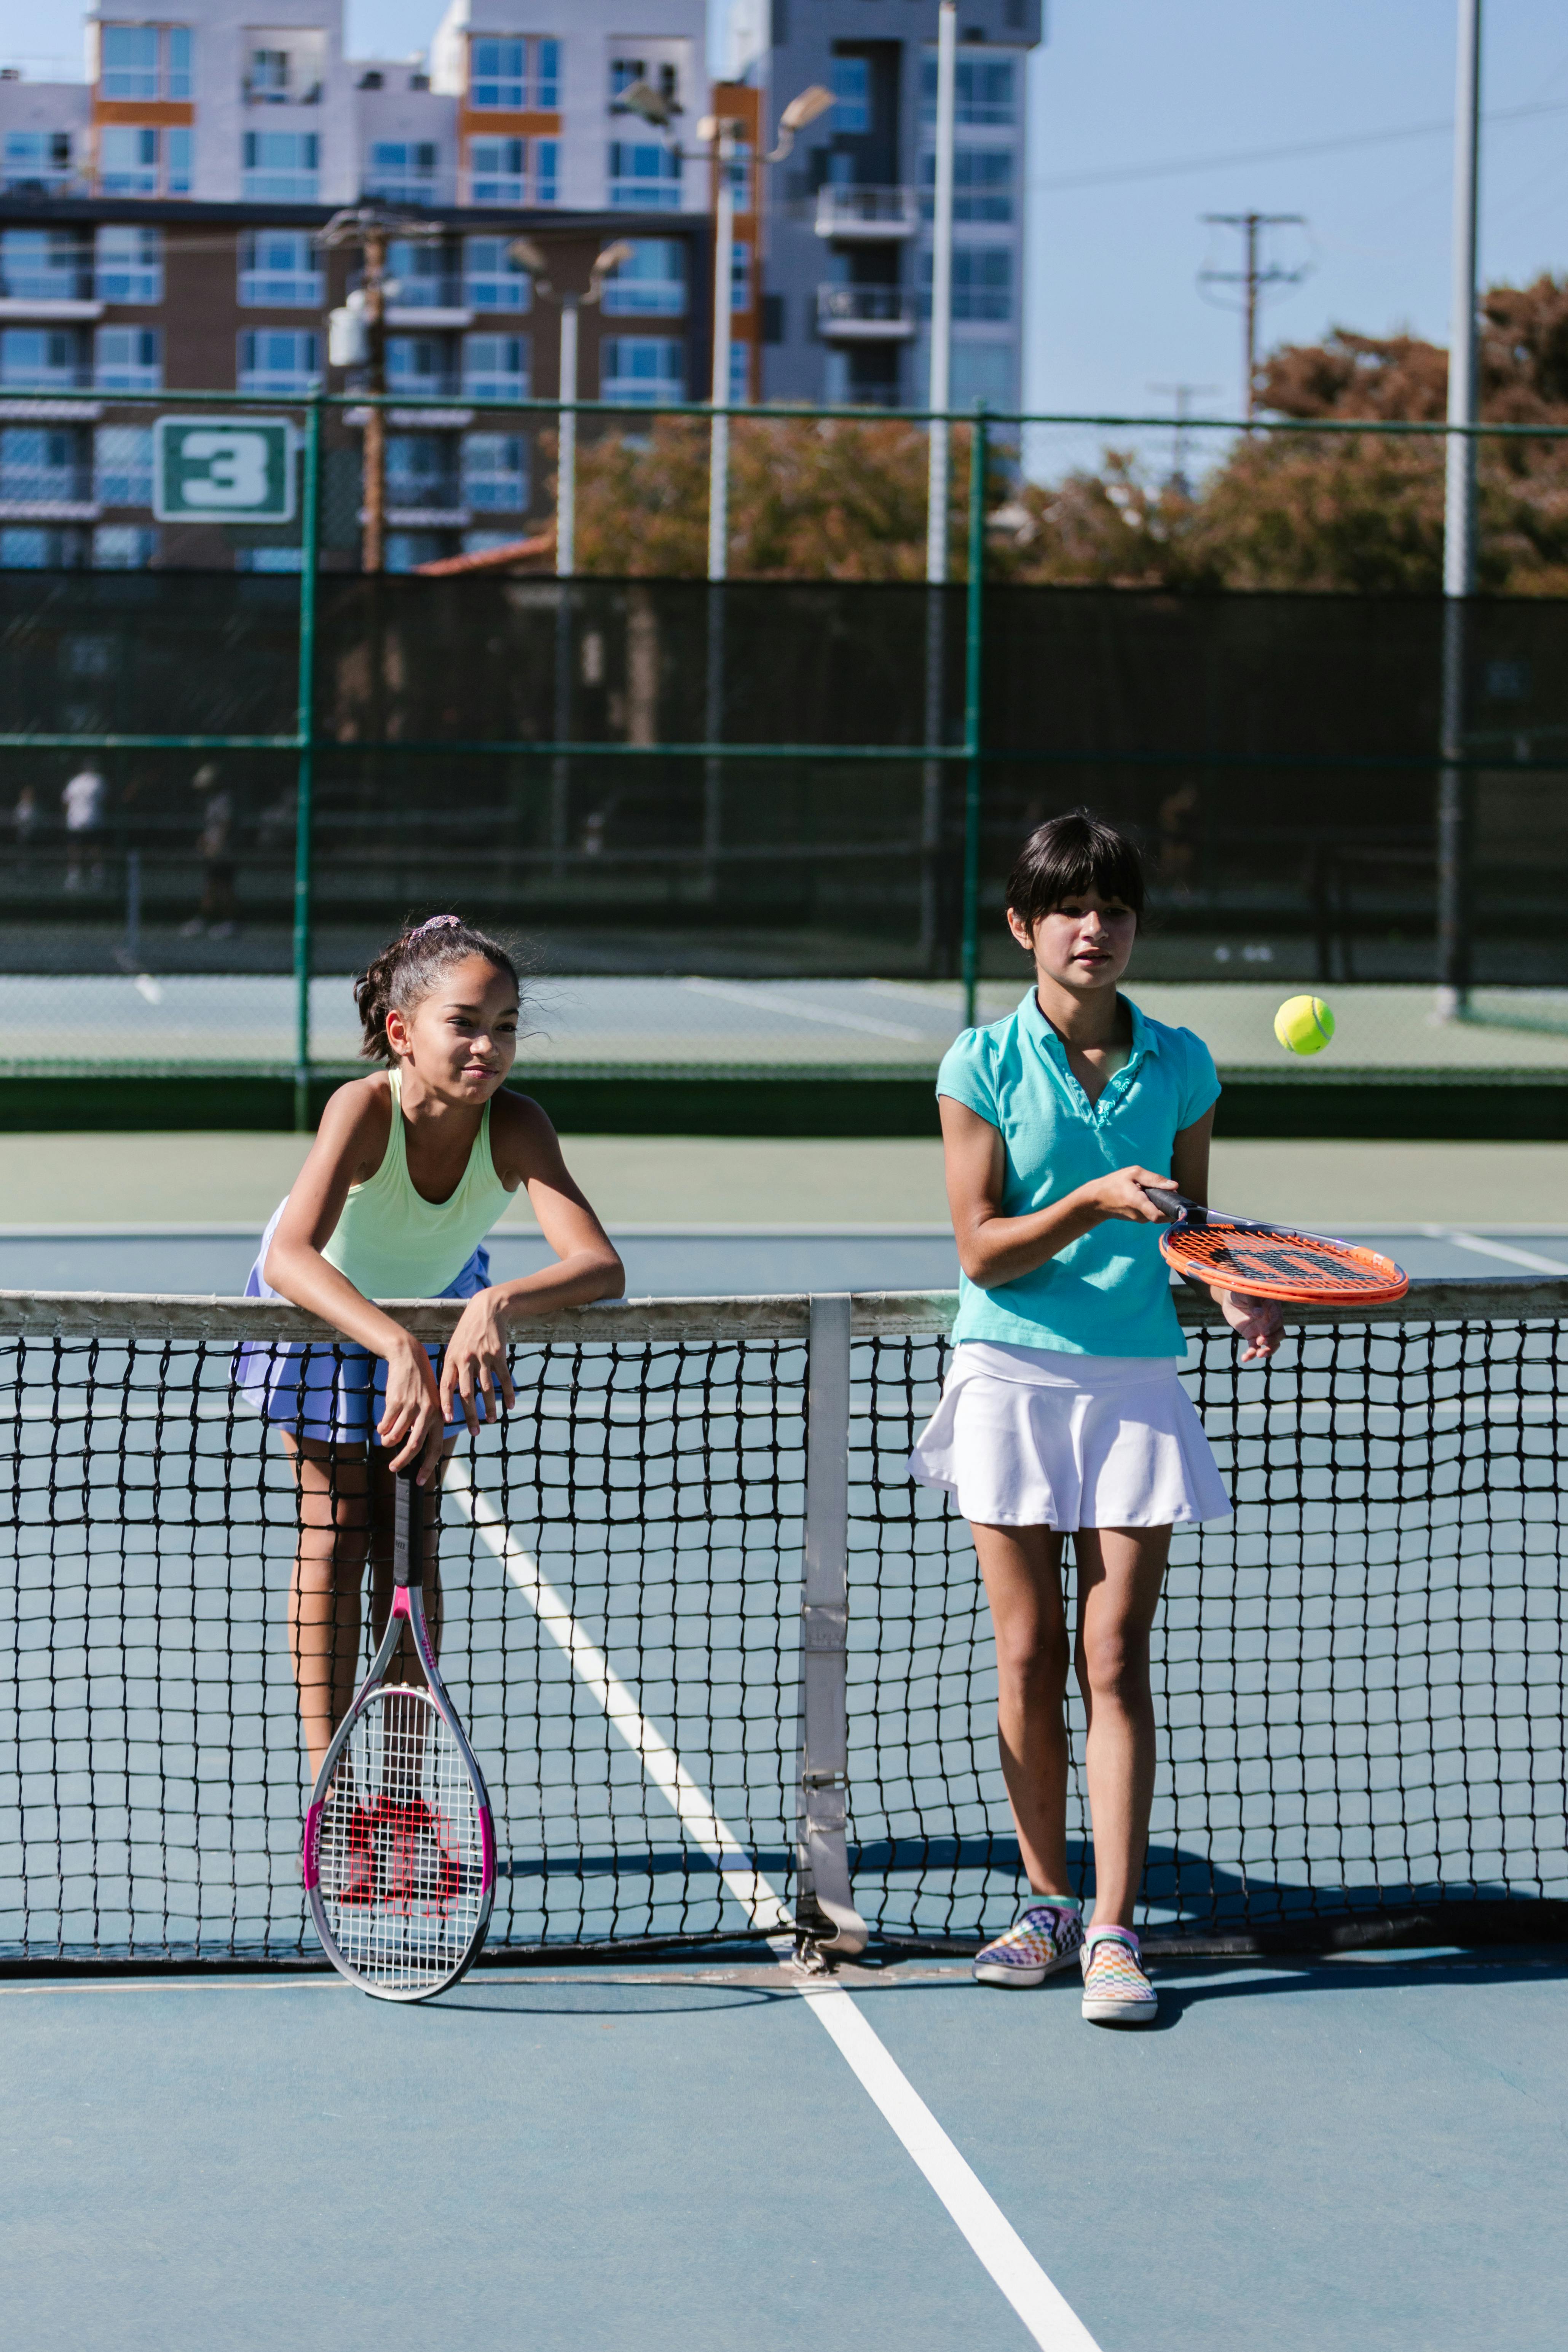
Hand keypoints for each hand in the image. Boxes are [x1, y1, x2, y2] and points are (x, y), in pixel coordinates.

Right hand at [376, 1336, 445, 1479]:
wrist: (409, 1358)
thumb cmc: (419, 1385)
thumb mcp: (429, 1403)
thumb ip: (424, 1424)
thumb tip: (412, 1447)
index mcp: (438, 1416)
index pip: (435, 1447)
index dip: (427, 1466)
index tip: (419, 1480)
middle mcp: (428, 1414)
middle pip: (415, 1446)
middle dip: (403, 1461)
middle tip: (393, 1469)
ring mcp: (412, 1408)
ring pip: (396, 1436)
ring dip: (388, 1442)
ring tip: (385, 1440)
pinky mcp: (396, 1402)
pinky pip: (385, 1424)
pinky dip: (382, 1429)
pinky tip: (381, 1427)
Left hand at [439, 1288, 516, 1436]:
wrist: (486, 1309)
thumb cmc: (467, 1331)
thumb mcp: (454, 1346)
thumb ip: (452, 1367)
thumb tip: (448, 1392)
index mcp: (451, 1359)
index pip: (446, 1386)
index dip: (446, 1404)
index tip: (447, 1421)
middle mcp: (465, 1359)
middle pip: (466, 1393)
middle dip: (470, 1415)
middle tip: (474, 1432)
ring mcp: (483, 1357)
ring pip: (486, 1388)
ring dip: (489, 1408)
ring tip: (492, 1421)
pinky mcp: (499, 1354)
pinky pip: (503, 1378)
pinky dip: (507, 1393)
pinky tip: (510, 1405)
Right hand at [1084, 1167, 1180, 1225]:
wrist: (1096, 1200)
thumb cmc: (1113, 1183)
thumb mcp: (1133, 1173)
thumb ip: (1154, 1179)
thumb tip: (1174, 1186)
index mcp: (1137, 1202)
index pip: (1158, 1215)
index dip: (1172, 1211)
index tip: (1179, 1204)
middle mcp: (1139, 1215)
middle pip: (1163, 1213)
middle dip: (1168, 1202)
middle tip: (1165, 1190)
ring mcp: (1139, 1219)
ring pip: (1159, 1213)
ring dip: (1160, 1203)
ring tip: (1151, 1191)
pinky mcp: (1139, 1220)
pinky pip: (1153, 1213)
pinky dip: (1154, 1205)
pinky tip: (1146, 1196)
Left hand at [1219, 1289, 1283, 1363]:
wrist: (1230, 1297)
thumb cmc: (1241, 1289)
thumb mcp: (1247, 1291)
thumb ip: (1253, 1301)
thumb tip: (1259, 1314)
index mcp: (1272, 1307)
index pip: (1278, 1319)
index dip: (1273, 1327)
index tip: (1264, 1332)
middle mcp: (1270, 1320)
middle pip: (1279, 1334)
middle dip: (1273, 1340)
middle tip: (1261, 1342)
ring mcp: (1262, 1329)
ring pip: (1271, 1343)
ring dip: (1267, 1351)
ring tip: (1258, 1355)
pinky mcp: (1252, 1336)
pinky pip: (1254, 1348)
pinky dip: (1251, 1354)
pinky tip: (1245, 1359)